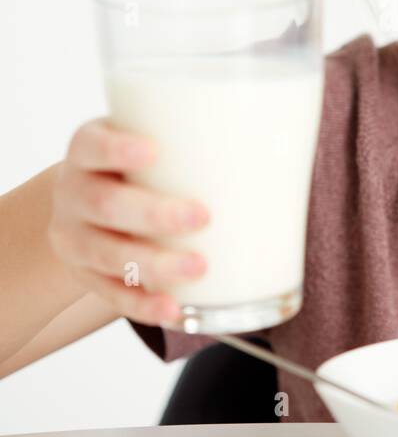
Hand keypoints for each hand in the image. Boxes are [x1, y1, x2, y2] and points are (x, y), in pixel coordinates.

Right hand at [48, 118, 210, 326]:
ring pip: (108, 255)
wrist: (90, 202)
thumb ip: (196, 134)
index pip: (92, 145)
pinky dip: (145, 304)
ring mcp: (77, 238)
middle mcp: (74, 193)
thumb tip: (285, 127)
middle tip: (202, 216)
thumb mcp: (154, 137)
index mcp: (88, 150)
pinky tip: (176, 309)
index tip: (153, 150)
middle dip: (153, 213)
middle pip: (104, 204)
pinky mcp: (88, 276)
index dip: (117, 148)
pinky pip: (113, 295)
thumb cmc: (142, 165)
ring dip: (155, 264)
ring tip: (200, 267)